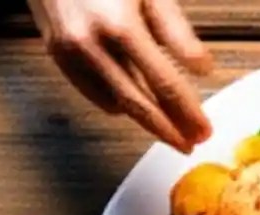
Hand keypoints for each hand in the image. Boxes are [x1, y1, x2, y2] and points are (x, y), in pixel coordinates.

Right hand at [27, 0, 212, 152]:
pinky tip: (135, 104)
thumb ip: (176, 29)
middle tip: (191, 143)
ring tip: (170, 129)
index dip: (186, 110)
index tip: (203, 129)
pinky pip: (93, 92)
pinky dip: (117, 103)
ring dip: (145, 120)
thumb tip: (203, 69)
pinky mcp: (56, 55)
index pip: (163, 82)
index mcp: (120, 25)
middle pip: (137, 103)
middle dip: (167, 129)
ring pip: (114, 102)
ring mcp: (70, 53)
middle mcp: (91, 45)